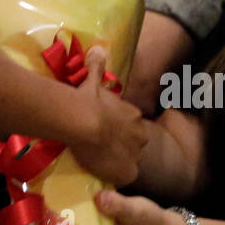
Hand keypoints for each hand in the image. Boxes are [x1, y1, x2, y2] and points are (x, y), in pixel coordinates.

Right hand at [68, 46, 149, 187]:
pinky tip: (102, 172)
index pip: (131, 124)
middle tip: (102, 145)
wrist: (84, 122)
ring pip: (130, 160)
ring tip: (100, 160)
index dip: (118, 127)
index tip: (106, 128)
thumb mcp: (93, 81)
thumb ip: (97, 67)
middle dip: (122, 144)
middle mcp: (140, 135)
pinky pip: (123, 176)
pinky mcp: (127, 172)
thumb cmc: (88, 101)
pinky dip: (115, 175)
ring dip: (119, 160)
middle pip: (134, 142)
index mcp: (133, 115)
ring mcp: (135, 155)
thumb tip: (97, 48)